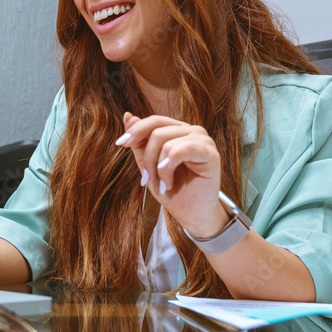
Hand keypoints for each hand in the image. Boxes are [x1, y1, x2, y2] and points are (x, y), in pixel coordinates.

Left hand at [116, 113, 227, 237]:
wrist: (191, 215)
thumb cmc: (173, 191)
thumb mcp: (148, 165)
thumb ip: (139, 143)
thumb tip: (128, 116)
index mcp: (178, 131)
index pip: (154, 121)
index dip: (135, 130)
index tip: (120, 144)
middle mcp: (192, 131)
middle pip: (157, 130)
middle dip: (146, 156)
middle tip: (146, 178)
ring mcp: (203, 140)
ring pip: (165, 140)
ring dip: (157, 166)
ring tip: (162, 184)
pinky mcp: (210, 153)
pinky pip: (180, 149)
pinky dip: (168, 167)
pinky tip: (168, 181)